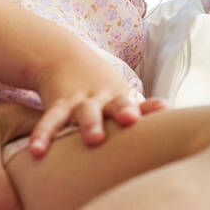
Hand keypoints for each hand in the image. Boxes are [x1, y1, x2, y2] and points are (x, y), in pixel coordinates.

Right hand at [29, 46, 167, 155]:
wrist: (63, 58)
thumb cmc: (101, 90)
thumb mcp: (121, 98)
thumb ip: (144, 116)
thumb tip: (173, 136)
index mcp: (124, 100)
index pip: (142, 105)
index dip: (152, 108)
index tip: (164, 109)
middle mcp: (105, 100)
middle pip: (117, 104)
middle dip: (124, 111)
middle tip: (131, 119)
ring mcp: (81, 101)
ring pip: (86, 112)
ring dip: (91, 123)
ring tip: (95, 138)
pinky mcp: (58, 105)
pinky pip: (51, 121)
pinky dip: (43, 135)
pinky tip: (36, 151)